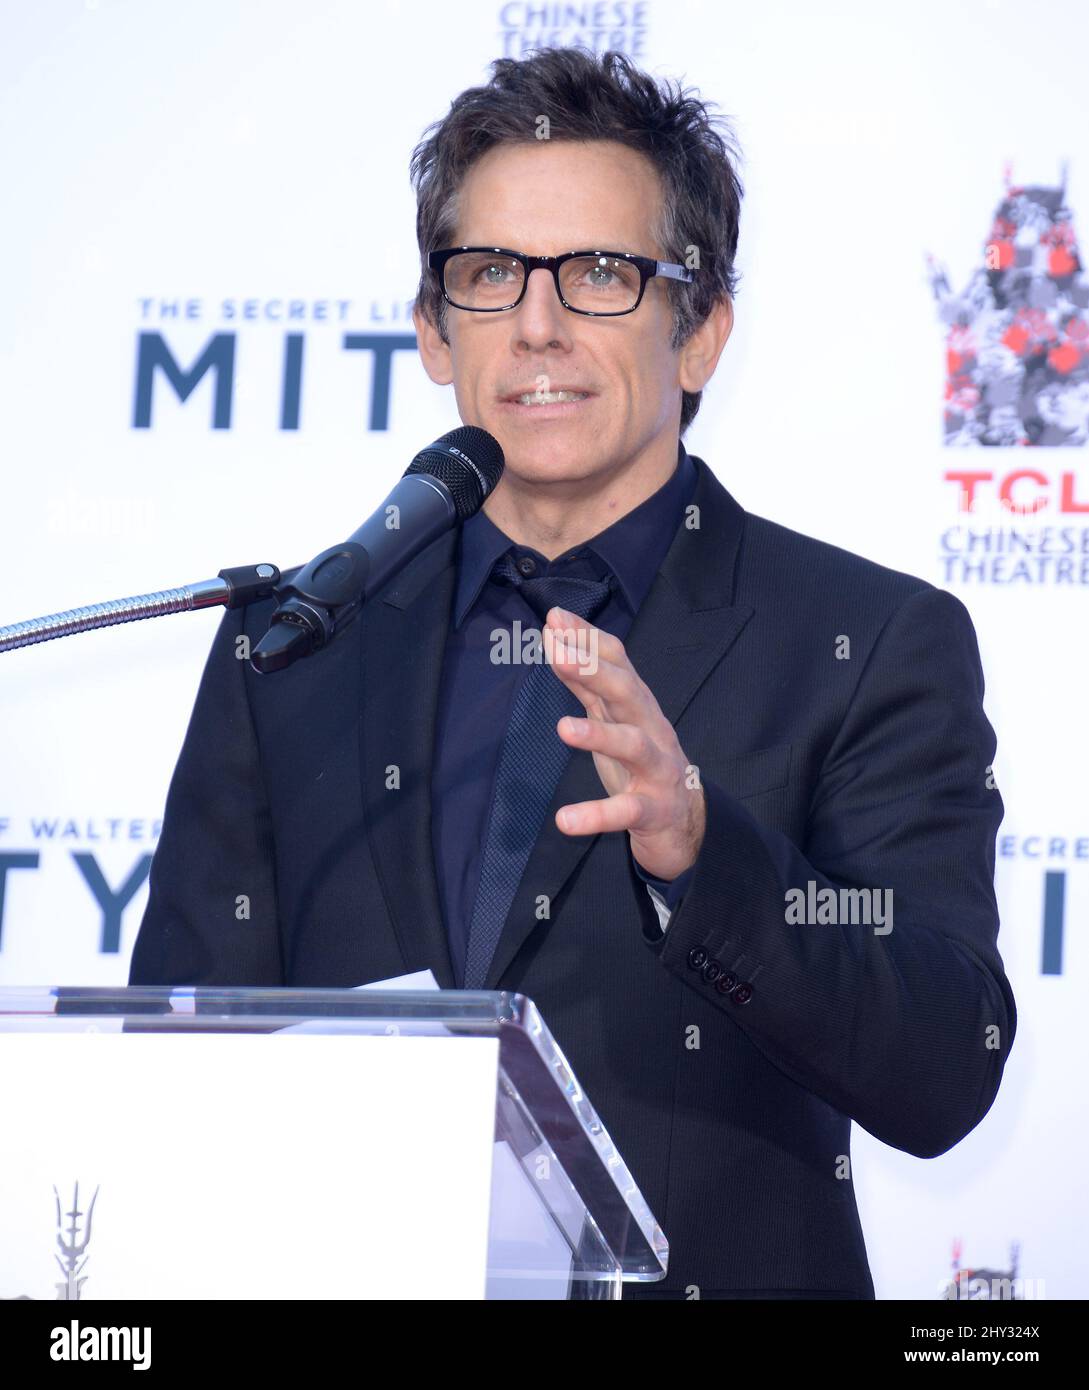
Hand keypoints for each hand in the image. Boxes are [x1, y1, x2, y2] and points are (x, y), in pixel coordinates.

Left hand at [545, 605, 705, 880]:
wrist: (686, 821)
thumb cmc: (643, 762)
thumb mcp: (614, 719)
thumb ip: (587, 683)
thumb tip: (557, 639)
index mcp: (639, 706)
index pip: (617, 661)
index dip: (587, 638)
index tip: (554, 618)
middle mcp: (652, 729)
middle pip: (628, 692)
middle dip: (593, 670)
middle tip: (557, 652)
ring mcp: (657, 769)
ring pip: (633, 746)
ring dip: (598, 735)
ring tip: (563, 729)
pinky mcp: (654, 810)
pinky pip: (626, 811)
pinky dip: (596, 815)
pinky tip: (565, 820)